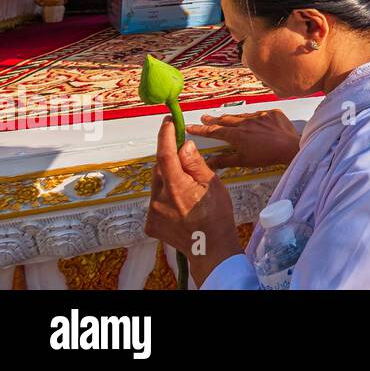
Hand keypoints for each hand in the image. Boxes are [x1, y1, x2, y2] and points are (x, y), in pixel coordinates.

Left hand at [145, 119, 242, 286]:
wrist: (210, 248)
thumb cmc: (217, 215)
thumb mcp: (213, 184)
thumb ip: (195, 164)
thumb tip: (184, 146)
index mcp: (177, 187)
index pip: (165, 155)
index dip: (165, 136)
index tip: (167, 122)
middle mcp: (159, 199)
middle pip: (160, 169)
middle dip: (171, 161)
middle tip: (186, 159)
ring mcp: (152, 213)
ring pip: (158, 185)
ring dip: (169, 179)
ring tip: (188, 189)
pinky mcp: (150, 224)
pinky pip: (155, 201)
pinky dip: (166, 196)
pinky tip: (181, 204)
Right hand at [188, 108, 299, 168]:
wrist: (290, 147)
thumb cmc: (266, 156)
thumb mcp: (243, 161)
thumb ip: (224, 160)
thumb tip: (209, 162)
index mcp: (236, 134)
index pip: (214, 131)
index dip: (201, 129)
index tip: (190, 126)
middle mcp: (245, 122)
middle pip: (226, 119)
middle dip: (214, 119)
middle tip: (205, 117)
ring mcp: (259, 115)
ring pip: (242, 116)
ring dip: (234, 118)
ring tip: (227, 119)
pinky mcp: (272, 112)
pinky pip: (260, 114)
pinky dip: (254, 118)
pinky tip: (254, 122)